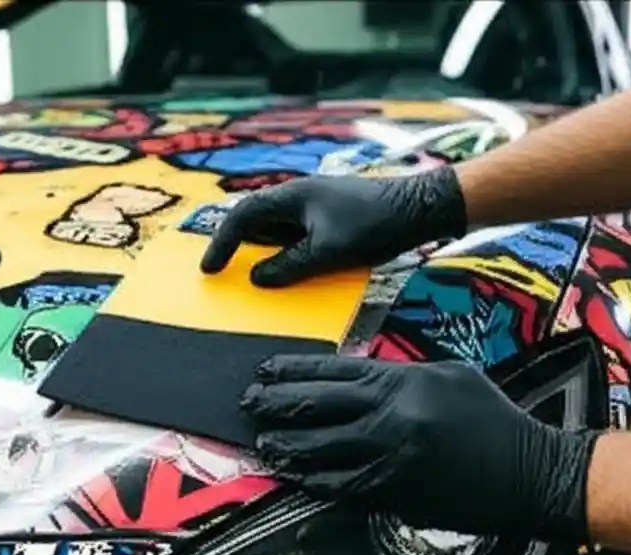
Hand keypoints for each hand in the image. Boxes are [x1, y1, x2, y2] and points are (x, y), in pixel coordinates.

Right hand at [200, 166, 468, 287]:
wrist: (420, 209)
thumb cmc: (375, 224)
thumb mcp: (327, 251)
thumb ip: (288, 267)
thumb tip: (257, 279)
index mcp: (292, 195)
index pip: (243, 216)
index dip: (222, 243)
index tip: (210, 271)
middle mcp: (299, 198)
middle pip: (255, 222)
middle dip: (236, 248)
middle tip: (221, 275)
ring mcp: (315, 209)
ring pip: (277, 233)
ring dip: (263, 255)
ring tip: (251, 283)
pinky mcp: (330, 222)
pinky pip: (298, 241)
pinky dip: (287, 258)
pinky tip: (290, 278)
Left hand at [240, 355, 601, 542]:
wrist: (528, 473)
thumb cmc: (492, 420)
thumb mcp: (449, 377)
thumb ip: (399, 376)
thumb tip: (355, 381)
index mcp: (403, 382)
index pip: (331, 372)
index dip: (291, 372)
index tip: (264, 370)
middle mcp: (390, 418)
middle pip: (315, 409)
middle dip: (275, 405)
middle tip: (249, 403)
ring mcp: (388, 460)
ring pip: (318, 453)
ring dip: (285, 447)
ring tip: (264, 443)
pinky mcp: (393, 495)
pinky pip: (339, 489)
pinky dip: (312, 482)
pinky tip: (295, 476)